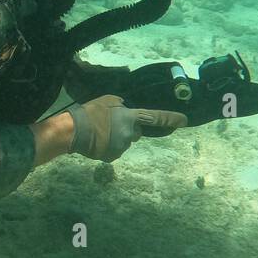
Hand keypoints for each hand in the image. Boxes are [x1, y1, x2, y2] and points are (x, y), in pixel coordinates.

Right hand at [68, 95, 185, 161]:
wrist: (73, 131)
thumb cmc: (90, 112)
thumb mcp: (108, 100)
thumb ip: (121, 105)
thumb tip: (126, 109)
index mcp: (130, 117)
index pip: (155, 118)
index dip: (170, 119)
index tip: (184, 121)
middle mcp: (130, 133)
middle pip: (136, 133)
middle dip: (128, 130)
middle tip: (110, 125)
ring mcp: (122, 147)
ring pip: (124, 143)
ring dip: (116, 138)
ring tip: (100, 133)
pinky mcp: (113, 157)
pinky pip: (115, 152)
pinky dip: (108, 148)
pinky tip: (97, 142)